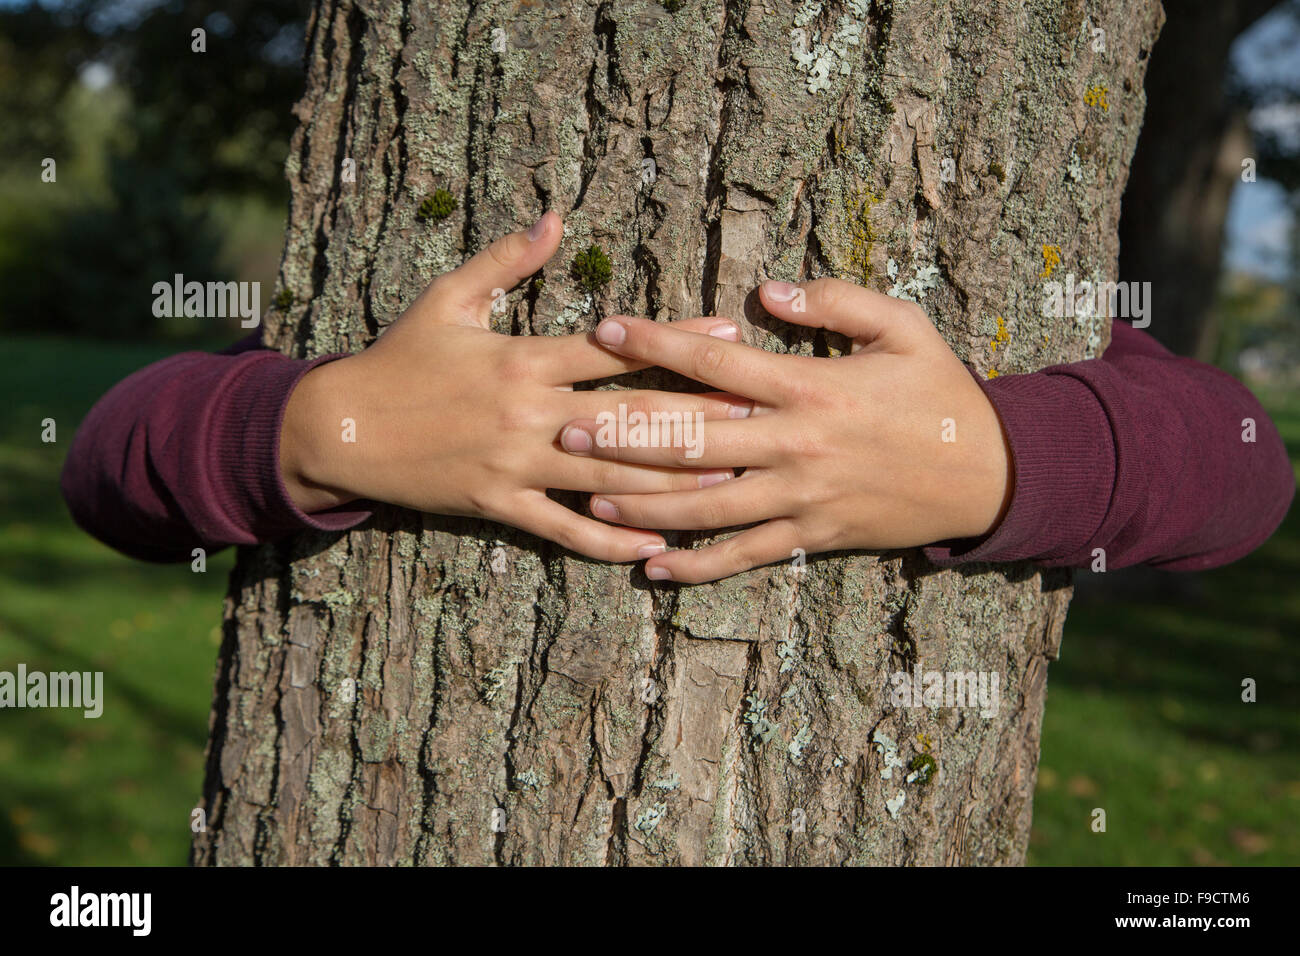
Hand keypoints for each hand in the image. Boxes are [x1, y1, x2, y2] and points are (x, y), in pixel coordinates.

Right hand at [279, 212, 750, 561]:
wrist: (340, 428)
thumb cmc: (398, 359)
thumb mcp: (446, 298)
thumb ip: (505, 260)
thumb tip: (554, 216)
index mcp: (523, 358)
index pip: (614, 348)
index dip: (674, 341)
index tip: (728, 335)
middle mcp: (530, 413)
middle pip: (629, 416)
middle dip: (697, 417)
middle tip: (757, 418)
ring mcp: (517, 465)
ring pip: (609, 476)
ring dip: (672, 480)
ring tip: (730, 483)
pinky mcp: (500, 506)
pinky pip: (564, 529)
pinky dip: (610, 541)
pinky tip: (656, 548)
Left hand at [556, 277, 1012, 580]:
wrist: (990, 473)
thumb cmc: (942, 392)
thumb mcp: (903, 327)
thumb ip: (835, 303)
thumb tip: (767, 288)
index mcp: (811, 387)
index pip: (716, 363)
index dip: (656, 343)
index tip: (605, 328)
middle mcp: (796, 445)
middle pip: (694, 441)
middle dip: (626, 435)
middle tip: (566, 429)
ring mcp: (801, 498)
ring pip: (707, 507)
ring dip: (644, 504)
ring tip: (589, 495)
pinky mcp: (812, 537)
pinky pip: (746, 556)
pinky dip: (698, 567)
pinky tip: (651, 568)